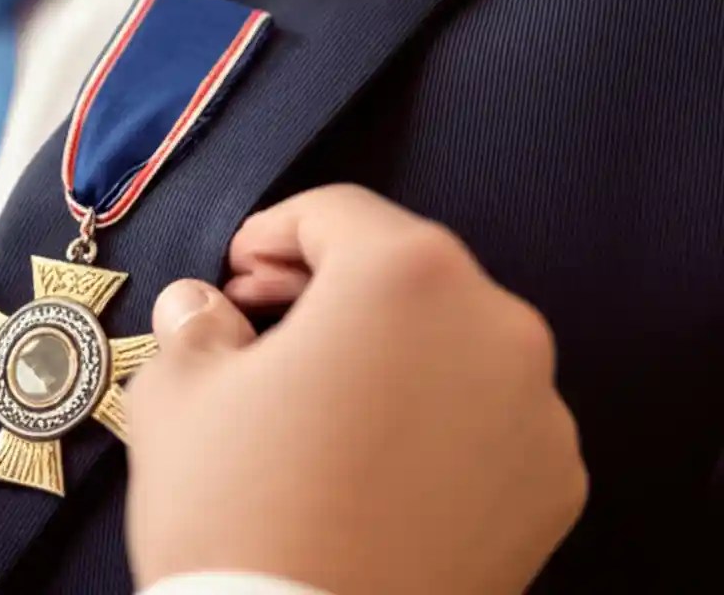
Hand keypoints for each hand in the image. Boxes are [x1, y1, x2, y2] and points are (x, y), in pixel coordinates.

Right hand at [125, 184, 586, 594]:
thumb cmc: (240, 517)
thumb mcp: (178, 396)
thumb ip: (193, 324)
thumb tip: (201, 308)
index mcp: (405, 279)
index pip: (337, 213)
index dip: (273, 232)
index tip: (241, 268)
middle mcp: (494, 327)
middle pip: (403, 273)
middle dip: (328, 289)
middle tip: (262, 319)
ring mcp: (535, 411)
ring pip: (451, 344)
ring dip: (387, 352)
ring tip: (318, 398)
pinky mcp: (551, 484)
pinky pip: (487, 418)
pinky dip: (436, 418)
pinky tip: (373, 457)